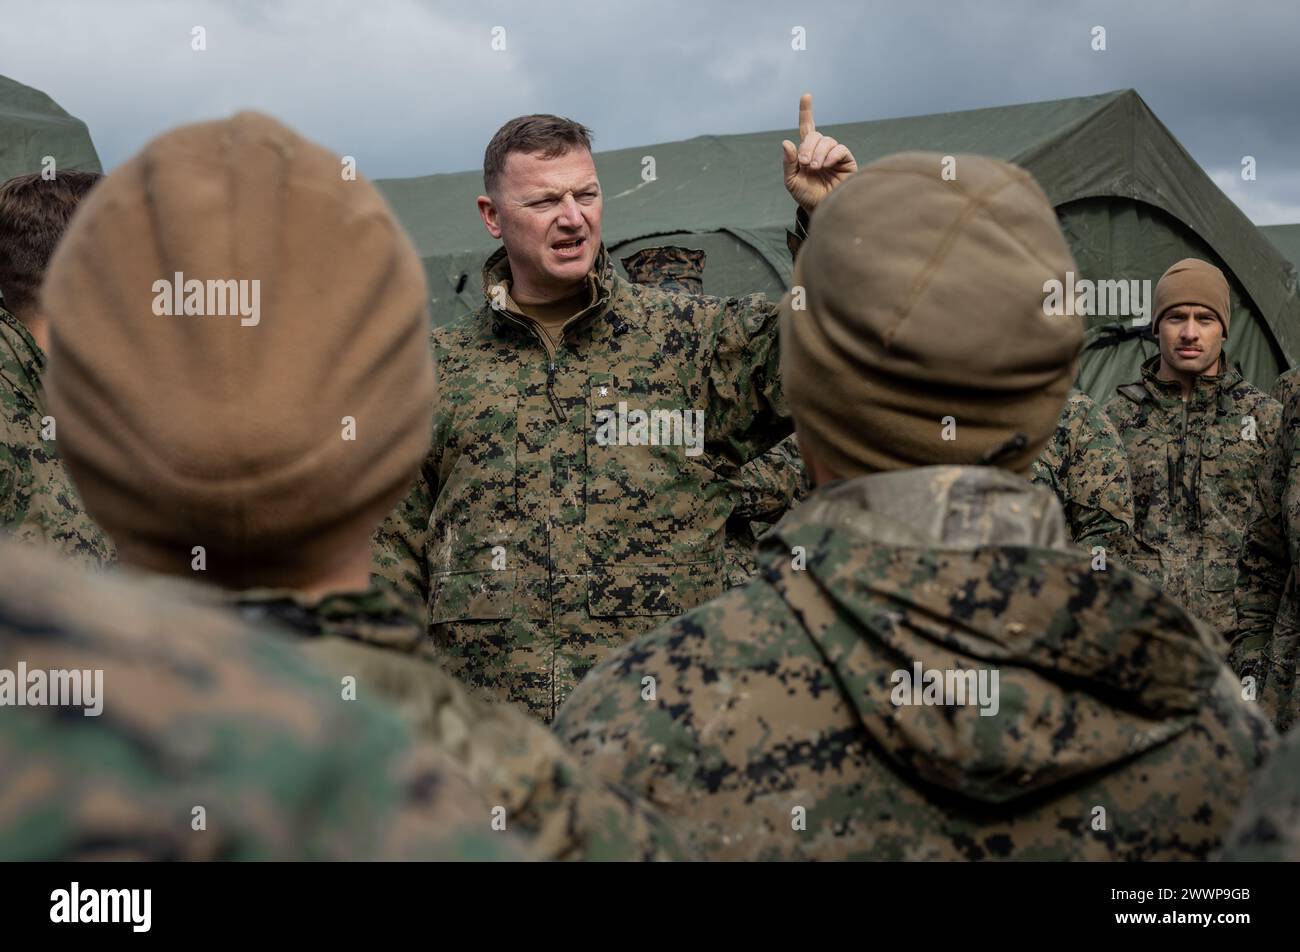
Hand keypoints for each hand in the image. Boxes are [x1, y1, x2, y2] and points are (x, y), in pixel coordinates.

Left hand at [782, 93, 856, 213]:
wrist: (822, 210)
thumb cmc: (807, 197)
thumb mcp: (792, 181)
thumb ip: (788, 163)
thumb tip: (786, 142)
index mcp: (807, 152)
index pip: (807, 128)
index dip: (806, 112)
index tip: (806, 96)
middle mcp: (821, 150)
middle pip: (815, 135)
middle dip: (808, 147)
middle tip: (804, 164)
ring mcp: (834, 155)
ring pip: (827, 141)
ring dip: (818, 153)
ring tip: (815, 168)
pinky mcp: (847, 161)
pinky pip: (840, 149)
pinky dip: (831, 154)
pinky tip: (826, 164)